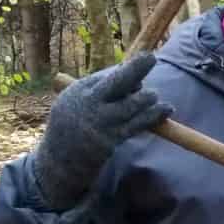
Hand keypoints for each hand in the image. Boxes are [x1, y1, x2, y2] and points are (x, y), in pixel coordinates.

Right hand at [32, 53, 170, 208]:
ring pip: (132, 104)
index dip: (127, 71)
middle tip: (152, 57)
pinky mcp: (110, 140)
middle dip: (136, 68)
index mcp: (77, 91)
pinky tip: (166, 109)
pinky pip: (137, 124)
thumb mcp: (73, 106)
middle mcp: (87, 103)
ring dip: (148, 98)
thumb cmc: (70, 132)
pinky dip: (154, 115)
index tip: (143, 65)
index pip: (106, 76)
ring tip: (155, 96)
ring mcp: (99, 122)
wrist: (57, 165)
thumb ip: (96, 93)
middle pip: (117, 81)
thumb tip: (129, 80)